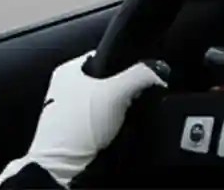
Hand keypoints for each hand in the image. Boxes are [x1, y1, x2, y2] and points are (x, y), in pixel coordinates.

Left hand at [0, 52, 164, 187]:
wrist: (64, 168)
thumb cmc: (74, 129)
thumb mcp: (117, 91)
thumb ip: (141, 75)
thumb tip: (159, 70)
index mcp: (68, 70)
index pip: (106, 55)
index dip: (126, 62)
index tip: (137, 74)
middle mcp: (67, 89)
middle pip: (110, 80)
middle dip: (125, 89)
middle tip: (130, 98)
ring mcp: (71, 112)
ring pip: (109, 102)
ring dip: (120, 110)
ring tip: (121, 118)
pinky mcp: (79, 131)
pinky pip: (105, 122)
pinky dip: (113, 125)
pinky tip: (115, 131)